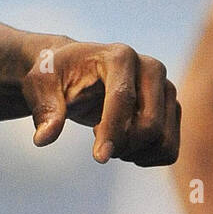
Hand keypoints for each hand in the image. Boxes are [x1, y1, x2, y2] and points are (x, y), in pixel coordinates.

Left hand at [21, 41, 179, 165]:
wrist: (75, 70)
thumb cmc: (56, 75)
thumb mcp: (41, 86)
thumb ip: (45, 110)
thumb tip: (43, 138)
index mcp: (119, 56)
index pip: (123, 98)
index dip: (112, 131)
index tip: (99, 158)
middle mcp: (151, 68)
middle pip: (150, 123)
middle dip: (122, 145)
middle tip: (98, 145)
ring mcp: (166, 88)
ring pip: (163, 139)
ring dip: (134, 153)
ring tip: (109, 141)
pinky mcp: (172, 107)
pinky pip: (169, 149)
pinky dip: (145, 157)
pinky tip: (123, 144)